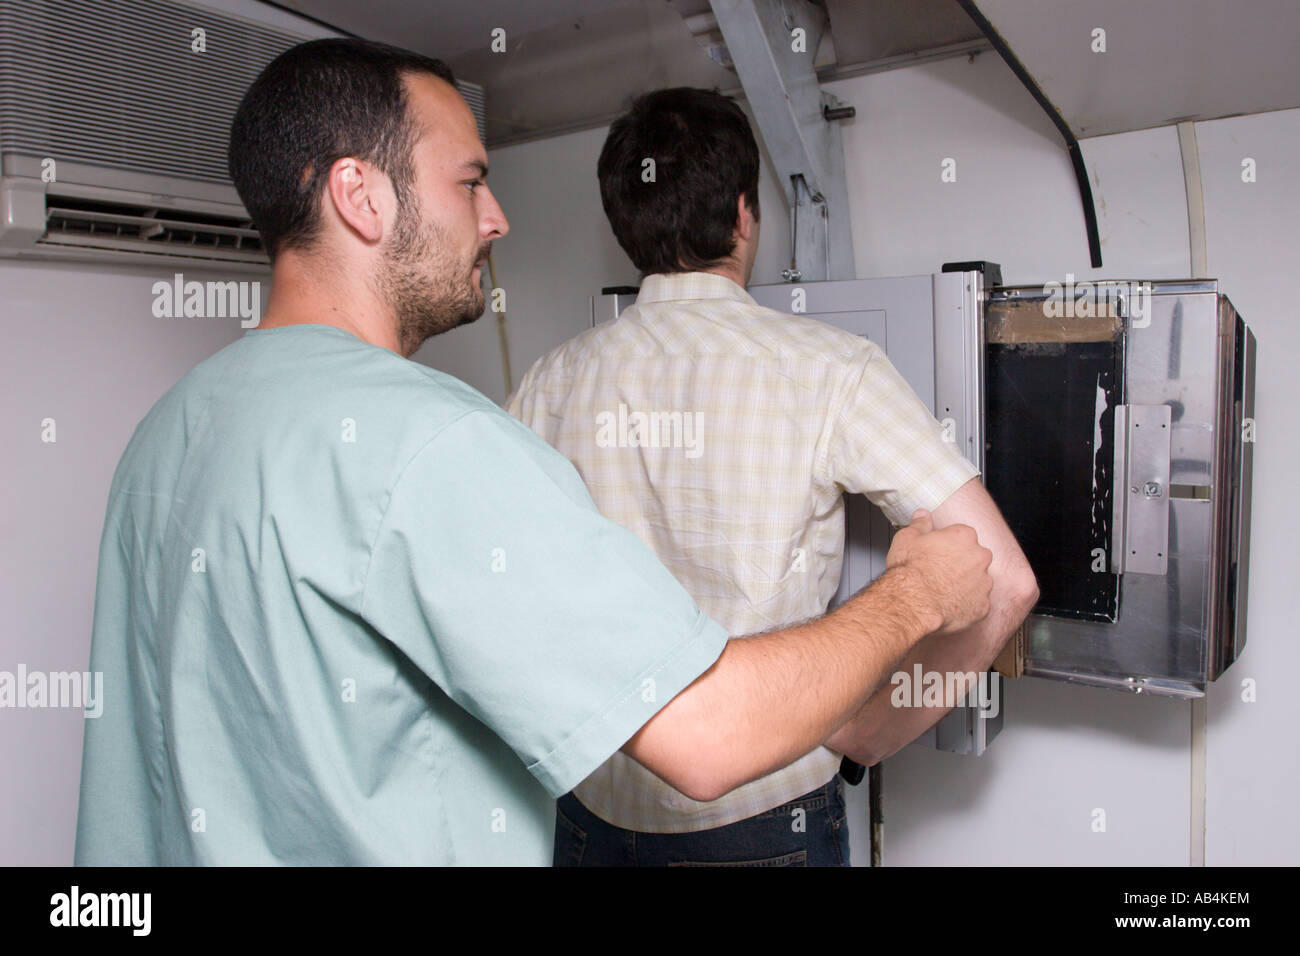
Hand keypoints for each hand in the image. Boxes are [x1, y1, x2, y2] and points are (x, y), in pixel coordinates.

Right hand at [886, 509, 992, 634]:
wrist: (912, 602)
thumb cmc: (910, 571)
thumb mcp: (907, 538)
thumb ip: (920, 524)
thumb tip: (922, 516)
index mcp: (964, 536)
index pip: (962, 535)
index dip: (948, 545)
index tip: (938, 552)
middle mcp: (979, 557)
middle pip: (974, 557)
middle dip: (961, 563)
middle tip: (940, 571)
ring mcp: (983, 582)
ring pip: (978, 580)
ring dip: (966, 583)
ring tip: (943, 590)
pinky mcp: (982, 606)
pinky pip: (977, 603)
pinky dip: (966, 604)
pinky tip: (949, 604)